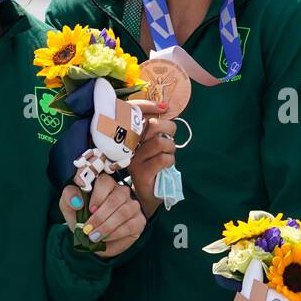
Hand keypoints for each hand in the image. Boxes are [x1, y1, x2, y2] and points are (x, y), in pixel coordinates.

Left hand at [59, 174, 145, 258]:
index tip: (88, 209)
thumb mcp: (69, 207)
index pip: (105, 181)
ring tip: (94, 236)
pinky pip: (130, 225)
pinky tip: (105, 238)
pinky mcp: (139, 221)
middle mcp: (121, 191)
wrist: (92, 238)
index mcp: (105, 183)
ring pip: (124, 212)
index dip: (97, 196)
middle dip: (100, 216)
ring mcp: (133, 205)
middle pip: (117, 198)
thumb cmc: (82, 218)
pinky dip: (115, 233)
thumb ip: (69, 197)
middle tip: (87, 229)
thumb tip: (78, 201)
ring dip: (107, 226)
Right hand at [127, 99, 175, 217]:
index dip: (151, 106)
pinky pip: (162, 159)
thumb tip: (165, 106)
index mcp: (131, 134)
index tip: (164, 108)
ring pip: (160, 142)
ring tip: (168, 155)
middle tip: (169, 140)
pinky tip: (167, 165)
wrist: (148, 195)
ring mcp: (133, 159)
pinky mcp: (141, 172)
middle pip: (153, 124)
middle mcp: (129, 145)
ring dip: (171, 149)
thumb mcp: (156, 143)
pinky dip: (170, 161)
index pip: (137, 111)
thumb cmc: (154, 165)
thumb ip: (158, 127)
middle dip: (169, 129)